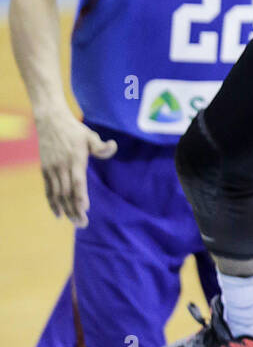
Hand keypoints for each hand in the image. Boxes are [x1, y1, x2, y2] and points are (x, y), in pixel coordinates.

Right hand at [36, 110, 116, 225]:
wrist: (50, 121)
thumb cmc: (74, 130)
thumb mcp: (90, 135)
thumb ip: (101, 146)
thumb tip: (113, 146)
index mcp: (75, 158)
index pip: (78, 181)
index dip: (80, 196)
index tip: (85, 209)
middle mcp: (62, 166)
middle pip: (67, 193)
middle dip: (74, 210)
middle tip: (82, 224)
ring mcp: (52, 169)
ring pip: (58, 194)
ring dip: (65, 209)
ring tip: (74, 222)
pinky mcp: (45, 170)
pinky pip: (48, 190)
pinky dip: (52, 203)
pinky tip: (59, 215)